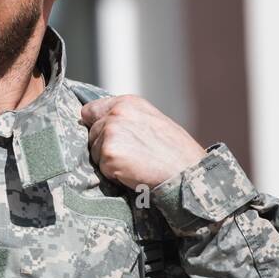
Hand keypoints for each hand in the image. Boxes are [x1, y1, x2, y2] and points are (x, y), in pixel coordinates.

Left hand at [80, 95, 207, 190]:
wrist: (188, 173)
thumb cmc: (175, 152)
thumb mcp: (152, 121)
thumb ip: (126, 118)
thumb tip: (100, 121)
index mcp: (127, 103)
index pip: (90, 110)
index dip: (95, 125)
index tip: (108, 137)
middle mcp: (117, 113)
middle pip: (91, 133)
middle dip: (104, 145)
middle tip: (132, 154)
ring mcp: (111, 133)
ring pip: (94, 151)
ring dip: (108, 160)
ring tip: (135, 162)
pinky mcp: (109, 153)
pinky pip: (101, 168)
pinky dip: (113, 174)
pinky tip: (133, 171)